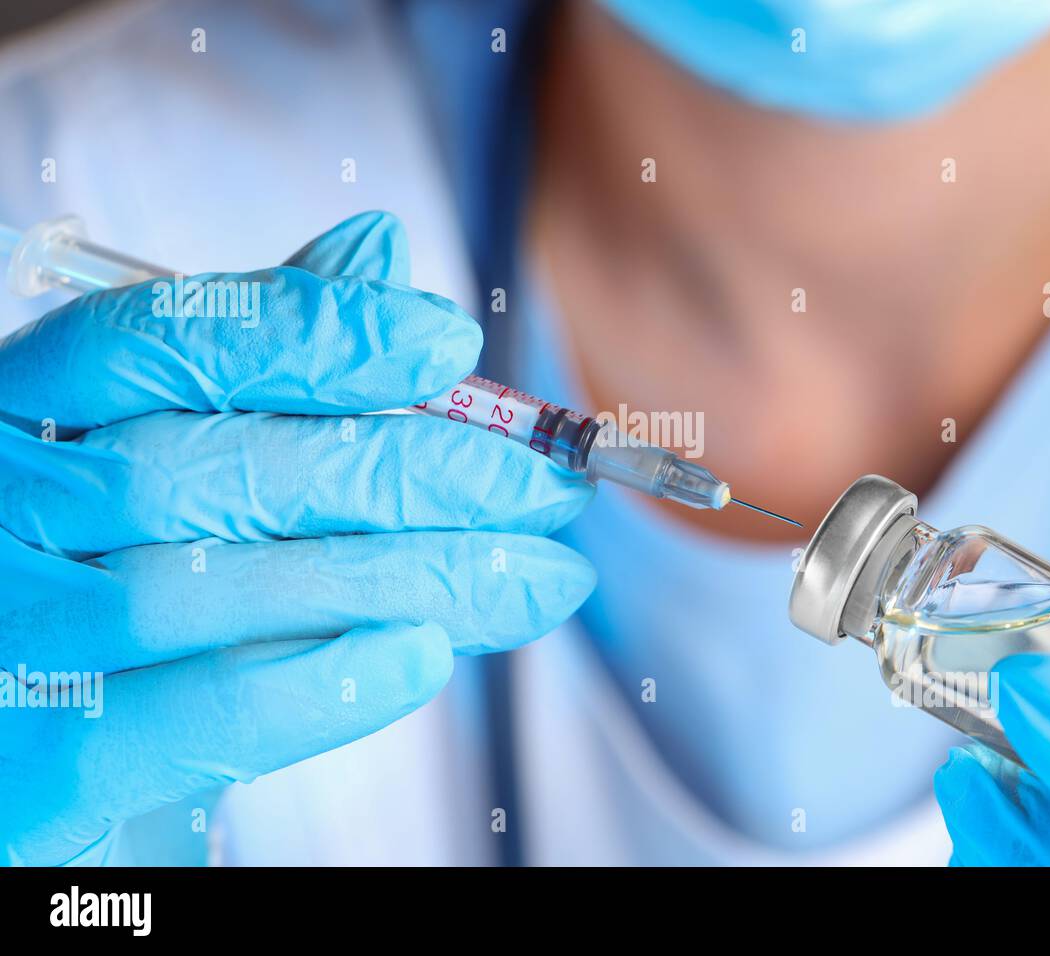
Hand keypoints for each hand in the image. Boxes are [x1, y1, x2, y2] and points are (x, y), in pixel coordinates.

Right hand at [0, 212, 595, 864]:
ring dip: (412, 577)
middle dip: (412, 471)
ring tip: (539, 578)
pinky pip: (199, 715)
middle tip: (545, 488)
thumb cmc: (102, 561)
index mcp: (28, 410)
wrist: (21, 727)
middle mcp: (2, 506)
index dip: (314, 332)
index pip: (162, 340)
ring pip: (229, 588)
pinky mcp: (41, 764)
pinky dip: (326, 685)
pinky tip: (428, 653)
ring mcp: (14, 633)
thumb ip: (257, 351)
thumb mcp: (160, 440)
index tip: (450, 343)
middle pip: (220, 469)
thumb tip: (375, 250)